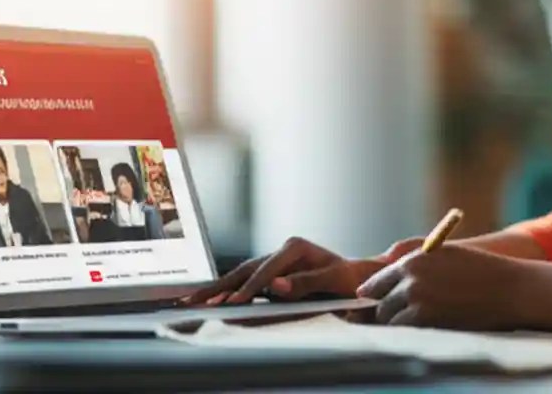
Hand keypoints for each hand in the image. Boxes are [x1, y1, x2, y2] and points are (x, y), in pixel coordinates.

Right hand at [181, 236, 424, 305]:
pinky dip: (228, 291)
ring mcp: (275, 260)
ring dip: (218, 289)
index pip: (266, 270)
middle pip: (246, 269)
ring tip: (194, 300)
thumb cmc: (350, 279)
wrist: (357, 277)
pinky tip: (212, 300)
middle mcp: (282, 250)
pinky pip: (246, 281)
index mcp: (295, 247)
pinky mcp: (272, 272)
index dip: (249, 288)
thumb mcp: (333, 280)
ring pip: (241, 274)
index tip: (234, 303)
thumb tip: (274, 285)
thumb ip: (305, 283)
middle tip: (197, 300)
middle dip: (221, 287)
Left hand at [356, 245, 532, 330]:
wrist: (508, 288)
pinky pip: (403, 330)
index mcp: (413, 259)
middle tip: (395, 321)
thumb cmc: (482, 271)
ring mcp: (415, 297)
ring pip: (388, 319)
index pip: (377, 282)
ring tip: (414, 326)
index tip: (374, 305)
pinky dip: (408, 333)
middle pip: (380, 303)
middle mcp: (409, 276)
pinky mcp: (425, 317)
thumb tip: (391, 275)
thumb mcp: (445, 255)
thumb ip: (418, 263)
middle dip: (385, 313)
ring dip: (397, 324)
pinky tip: (422, 331)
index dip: (373, 296)